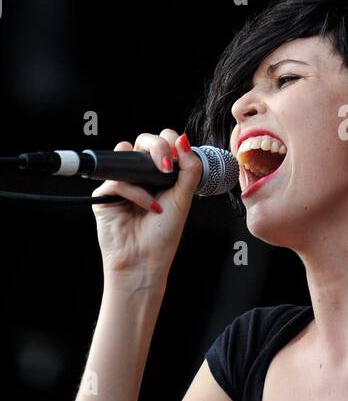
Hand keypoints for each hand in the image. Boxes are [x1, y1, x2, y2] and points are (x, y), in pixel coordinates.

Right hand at [91, 130, 201, 282]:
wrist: (145, 261)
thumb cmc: (163, 235)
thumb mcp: (183, 198)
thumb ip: (189, 168)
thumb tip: (185, 139)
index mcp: (160, 175)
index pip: (162, 144)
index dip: (169, 142)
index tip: (179, 154)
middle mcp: (140, 176)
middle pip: (143, 141)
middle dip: (157, 146)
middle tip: (166, 165)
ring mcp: (122, 183)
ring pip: (125, 153)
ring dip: (143, 165)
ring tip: (158, 184)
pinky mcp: (105, 195)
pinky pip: (117, 179)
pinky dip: (135, 191)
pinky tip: (147, 206)